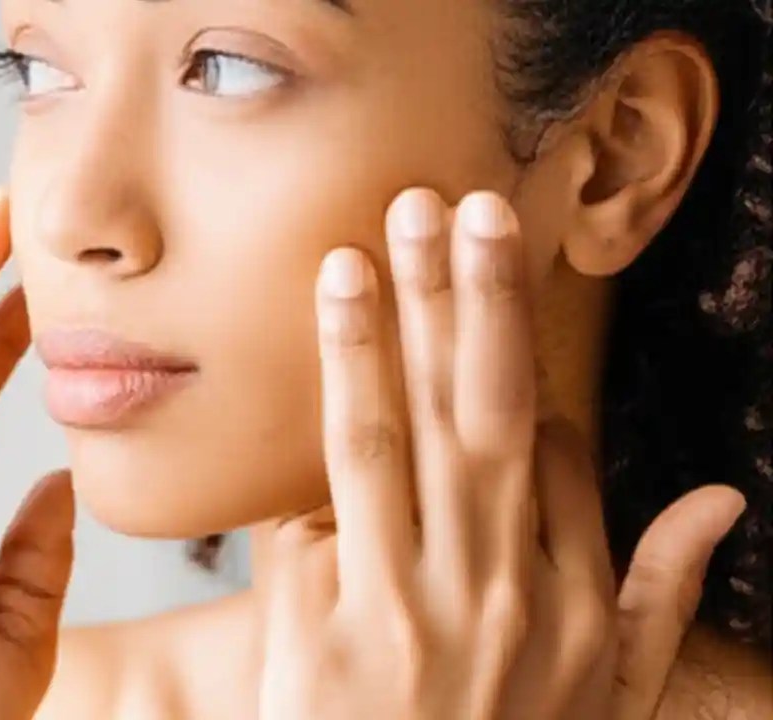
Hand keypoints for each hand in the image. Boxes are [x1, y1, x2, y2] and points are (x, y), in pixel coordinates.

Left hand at [257, 188, 746, 719]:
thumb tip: (723, 500)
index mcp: (579, 605)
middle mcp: (510, 594)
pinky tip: (329, 322)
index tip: (485, 283)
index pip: (556, 450)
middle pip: (491, 418)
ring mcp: (423, 610)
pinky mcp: (340, 634)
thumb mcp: (610, 701)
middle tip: (464, 205)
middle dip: (477, 302)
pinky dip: (333, 400)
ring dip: (393, 326)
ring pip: (408, 437)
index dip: (515, 364)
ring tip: (379, 238)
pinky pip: (331, 496)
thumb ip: (663, 598)